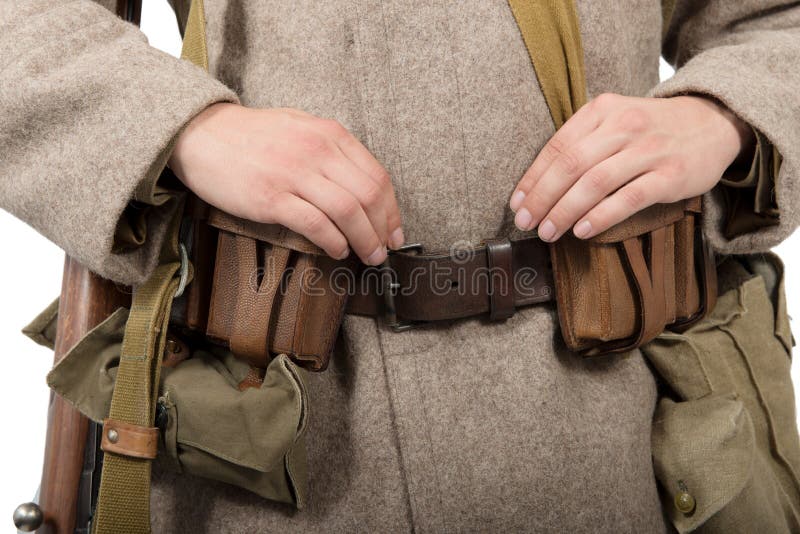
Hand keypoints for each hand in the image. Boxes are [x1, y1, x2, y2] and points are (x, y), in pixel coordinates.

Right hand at [167, 103, 403, 264]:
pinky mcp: (272, 198)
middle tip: (384, 250)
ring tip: (367, 255)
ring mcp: (294, 174)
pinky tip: (337, 250)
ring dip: (364, 240)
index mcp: (329, 134)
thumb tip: (362, 188)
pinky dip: (334, 242)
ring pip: (347, 212)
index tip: (394, 231)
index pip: (376, 176)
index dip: (391, 210)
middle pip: (368, 196)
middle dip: (383, 230)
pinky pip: (316, 225)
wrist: (201, 134)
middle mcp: (317, 151)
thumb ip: (333, 150)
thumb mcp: (301, 127)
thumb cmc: (252, 136)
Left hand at [509, 93, 754, 240]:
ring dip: (565, 211)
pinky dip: (600, 216)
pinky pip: (628, 198)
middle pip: (571, 165)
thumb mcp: (615, 121)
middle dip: (542, 198)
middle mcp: (624, 125)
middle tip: (526, 223)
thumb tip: (538, 185)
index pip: (557, 147)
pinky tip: (582, 231)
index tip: (516, 204)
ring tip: (548, 232)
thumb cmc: (651, 130)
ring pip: (595, 183)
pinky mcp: (670, 175)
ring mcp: (649, 150)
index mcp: (602, 110)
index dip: (533, 179)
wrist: (713, 123)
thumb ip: (582, 142)